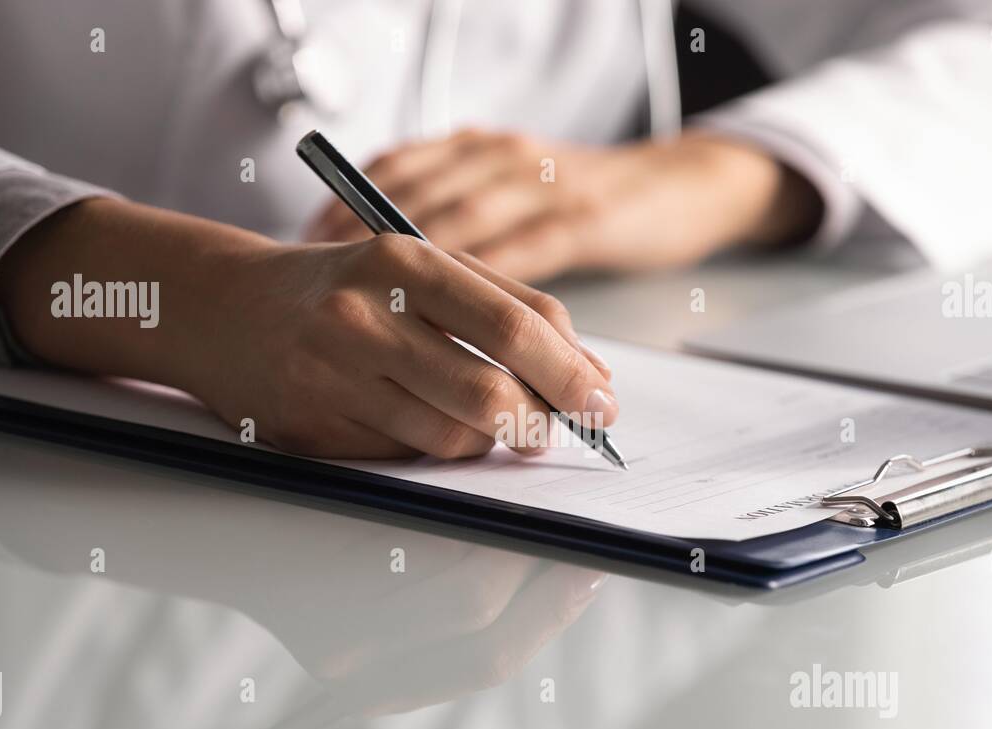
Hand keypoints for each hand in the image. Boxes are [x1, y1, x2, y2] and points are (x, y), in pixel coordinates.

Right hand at [0, 199, 615, 458]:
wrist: (226, 309)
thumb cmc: (344, 287)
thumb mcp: (419, 267)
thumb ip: (503, 305)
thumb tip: (585, 371)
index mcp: (403, 262)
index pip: (513, 326)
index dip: (571, 371)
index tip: (603, 400)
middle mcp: (365, 319)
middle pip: (489, 394)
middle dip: (542, 421)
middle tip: (561, 428)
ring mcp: (335, 378)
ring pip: (453, 437)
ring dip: (489, 439)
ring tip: (489, 418)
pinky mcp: (316, 429)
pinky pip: (408, 457)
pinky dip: (438, 448)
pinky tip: (426, 421)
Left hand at [305, 129, 822, 282]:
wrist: (680, 182)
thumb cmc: (590, 200)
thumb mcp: (517, 194)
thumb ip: (465, 215)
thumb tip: (400, 264)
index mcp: (482, 150)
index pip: (400, 168)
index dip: (349, 204)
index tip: (311, 241)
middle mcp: (504, 159)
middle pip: (421, 195)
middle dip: (368, 237)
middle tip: (326, 279)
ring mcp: (545, 186)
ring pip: (468, 223)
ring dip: (418, 266)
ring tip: (376, 300)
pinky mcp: (584, 219)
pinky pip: (524, 250)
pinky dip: (487, 282)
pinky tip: (458, 314)